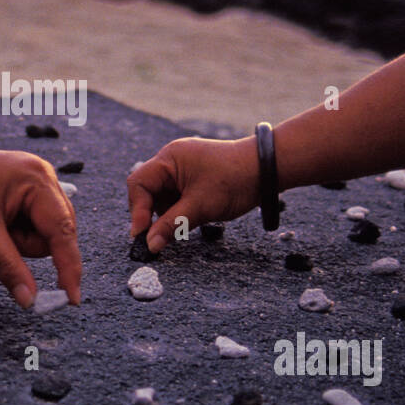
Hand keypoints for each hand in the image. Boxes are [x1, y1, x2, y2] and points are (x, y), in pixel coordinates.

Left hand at [0, 140, 81, 306]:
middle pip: (55, 234)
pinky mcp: (23, 191)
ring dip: (17, 241)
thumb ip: (8, 267)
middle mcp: (42, 177)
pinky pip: (30, 226)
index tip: (71, 300)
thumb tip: (30, 301)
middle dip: (25, 245)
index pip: (62, 231)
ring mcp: (33, 183)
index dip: (68, 267)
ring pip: (42, 234)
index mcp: (37, 180)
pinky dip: (13, 234)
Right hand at [127, 135, 260, 253]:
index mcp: (169, 159)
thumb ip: (172, 225)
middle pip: (147, 191)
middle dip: (151, 214)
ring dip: (166, 215)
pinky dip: (178, 211)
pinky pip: (175, 197)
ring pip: (161, 197)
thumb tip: (150, 245)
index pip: (139, 184)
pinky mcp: (192, 179)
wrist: (267, 170)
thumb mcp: (201, 206)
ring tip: (184, 225)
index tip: (141, 234)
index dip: (137, 211)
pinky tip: (191, 219)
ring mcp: (182, 170)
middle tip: (157, 237)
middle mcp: (171, 161)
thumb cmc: (235, 180)